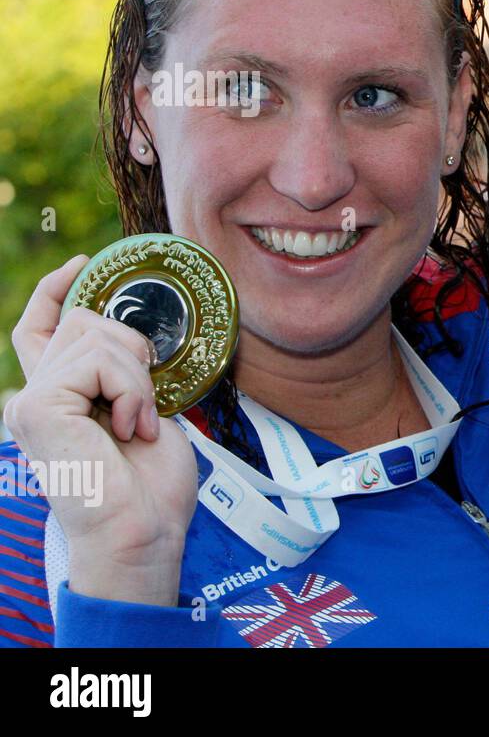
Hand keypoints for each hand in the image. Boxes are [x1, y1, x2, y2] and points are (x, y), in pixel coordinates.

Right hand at [4, 254, 198, 605]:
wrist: (141, 532)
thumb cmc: (148, 486)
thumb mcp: (143, 412)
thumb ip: (124, 375)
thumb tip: (132, 336)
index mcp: (59, 396)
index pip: (41, 327)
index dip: (58, 291)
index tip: (83, 265)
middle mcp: (35, 395)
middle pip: (85, 322)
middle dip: (133, 351)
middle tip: (145, 407)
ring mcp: (31, 401)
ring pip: (95, 335)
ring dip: (136, 376)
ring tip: (138, 424)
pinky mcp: (37, 406)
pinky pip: (96, 360)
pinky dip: (129, 389)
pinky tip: (129, 428)